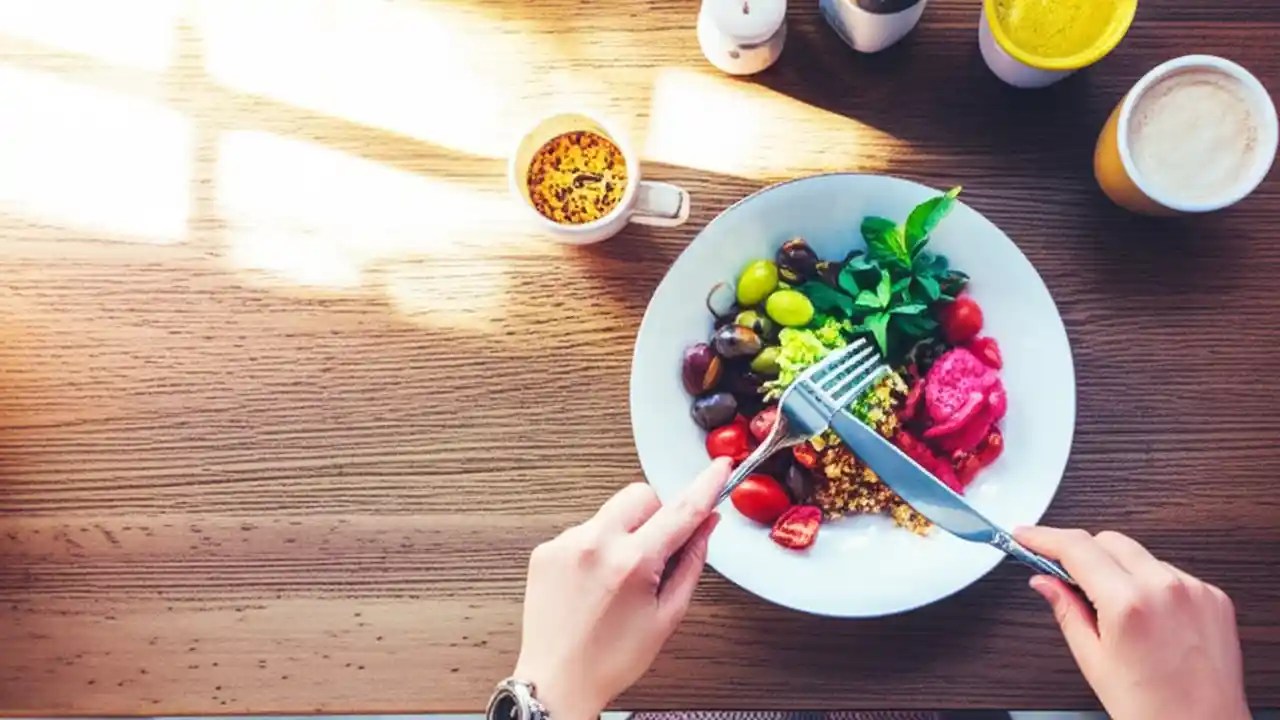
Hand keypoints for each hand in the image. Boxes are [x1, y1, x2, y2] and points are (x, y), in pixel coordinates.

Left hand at [514, 459, 729, 719]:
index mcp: (631, 562)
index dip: (705, 485)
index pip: (680, 510)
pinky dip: (598, 546)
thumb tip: (706, 526)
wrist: (557, 680)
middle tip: (659, 549)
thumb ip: (690, 563)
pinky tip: (595, 582)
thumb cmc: (611, 659)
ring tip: (620, 578)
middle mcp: (595, 544)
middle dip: (657, 513)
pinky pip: (585, 530)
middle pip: (641, 494)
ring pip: (612, 512)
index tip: (720, 466)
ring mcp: (566, 544)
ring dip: (625, 532)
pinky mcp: (546, 550)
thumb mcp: (667, 616)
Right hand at [1017, 527, 1249, 719]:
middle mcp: (1166, 589)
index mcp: (1130, 605)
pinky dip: (1150, 584)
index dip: (1044, 537)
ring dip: (1118, 568)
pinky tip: (1146, 615)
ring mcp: (1195, 591)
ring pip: (1140, 555)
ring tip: (1113, 609)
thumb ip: (1066, 611)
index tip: (1027, 536)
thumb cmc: (1153, 710)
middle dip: (1081, 552)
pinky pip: (1170, 573)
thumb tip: (1044, 582)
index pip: (1076, 548)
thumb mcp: (1094, 661)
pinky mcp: (1214, 597)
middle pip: (1108, 540)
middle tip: (1063, 575)